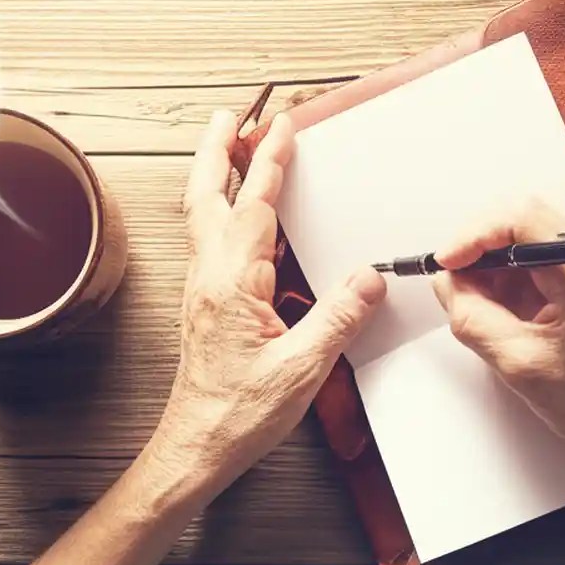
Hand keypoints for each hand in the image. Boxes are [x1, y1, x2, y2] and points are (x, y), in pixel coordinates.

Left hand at [146, 111, 386, 497]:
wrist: (195, 449)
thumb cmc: (238, 415)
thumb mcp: (301, 368)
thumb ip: (337, 318)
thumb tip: (369, 277)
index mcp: (232, 283)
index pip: (254, 205)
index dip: (270, 160)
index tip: (282, 124)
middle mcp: (210, 277)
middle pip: (206, 195)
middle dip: (217, 150)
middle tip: (229, 115)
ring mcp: (203, 290)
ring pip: (203, 216)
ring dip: (215, 175)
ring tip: (228, 148)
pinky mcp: (207, 306)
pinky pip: (212, 241)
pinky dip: (223, 210)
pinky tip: (238, 217)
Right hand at [431, 201, 564, 475]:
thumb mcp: (519, 366)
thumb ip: (472, 318)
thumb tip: (447, 282)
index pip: (524, 219)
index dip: (476, 234)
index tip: (449, 260)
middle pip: (531, 220)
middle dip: (485, 246)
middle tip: (457, 280)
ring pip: (540, 235)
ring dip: (503, 261)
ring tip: (483, 301)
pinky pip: (556, 255)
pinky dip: (524, 273)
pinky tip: (510, 306)